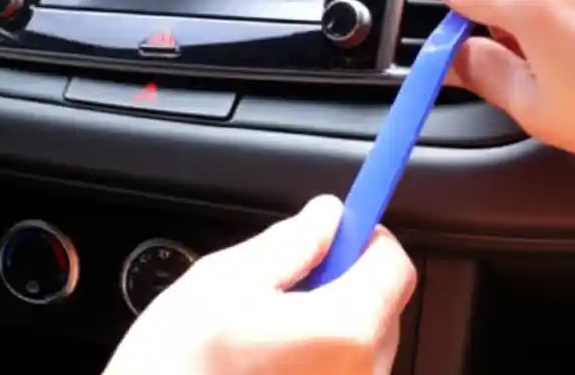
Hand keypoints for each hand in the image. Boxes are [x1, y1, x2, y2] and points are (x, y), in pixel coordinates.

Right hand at [104, 195, 415, 374]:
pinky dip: (318, 359)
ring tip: (267, 329)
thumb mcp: (225, 281)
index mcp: (346, 329)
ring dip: (329, 323)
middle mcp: (362, 372)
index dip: (365, 238)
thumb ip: (290, 242)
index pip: (395, 265)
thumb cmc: (179, 366)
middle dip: (345, 281)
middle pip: (382, 306)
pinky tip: (269, 361)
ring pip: (361, 343)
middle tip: (288, 279)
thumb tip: (327, 216)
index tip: (337, 229)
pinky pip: (342, 373)